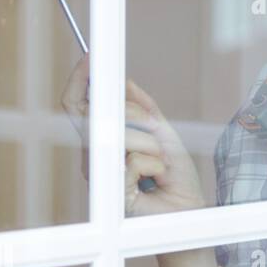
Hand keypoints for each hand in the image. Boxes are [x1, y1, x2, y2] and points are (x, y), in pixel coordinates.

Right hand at [60, 53, 206, 215]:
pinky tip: (157, 178)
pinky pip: (134, 160)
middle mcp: (95, 155)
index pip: (78, 106)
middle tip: (156, 128)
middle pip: (97, 114)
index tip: (92, 56)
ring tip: (160, 163)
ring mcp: (100, 173)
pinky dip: (155, 164)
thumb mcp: (163, 133)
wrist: (188, 210)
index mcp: (103, 140)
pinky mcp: (112, 190)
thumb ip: (143, 108)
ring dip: (151, 144)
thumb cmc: (174, 177)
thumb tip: (124, 81)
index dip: (80, 80)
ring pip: (119, 135)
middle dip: (134, 115)